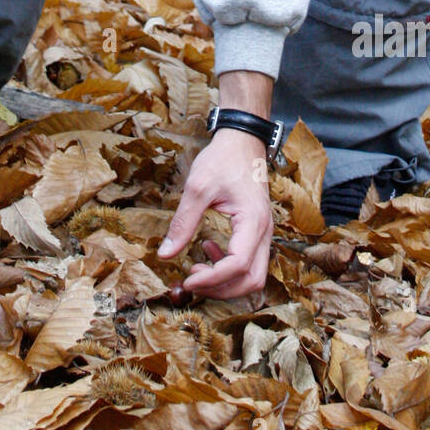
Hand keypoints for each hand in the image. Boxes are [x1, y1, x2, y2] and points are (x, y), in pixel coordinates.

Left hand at [157, 127, 272, 300]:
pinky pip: (249, 262)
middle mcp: (264, 232)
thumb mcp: (198, 187)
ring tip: (197, 268)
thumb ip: (183, 222)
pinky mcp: (256, 231)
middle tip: (192, 281)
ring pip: (253, 276)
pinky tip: (207, 250)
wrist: (242, 140)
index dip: (212, 279)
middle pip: (252, 280)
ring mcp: (263, 233)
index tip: (188, 278)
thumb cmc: (223, 159)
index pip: (238, 265)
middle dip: (222, 289)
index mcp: (253, 221)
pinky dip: (229, 267)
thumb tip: (165, 254)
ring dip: (226, 281)